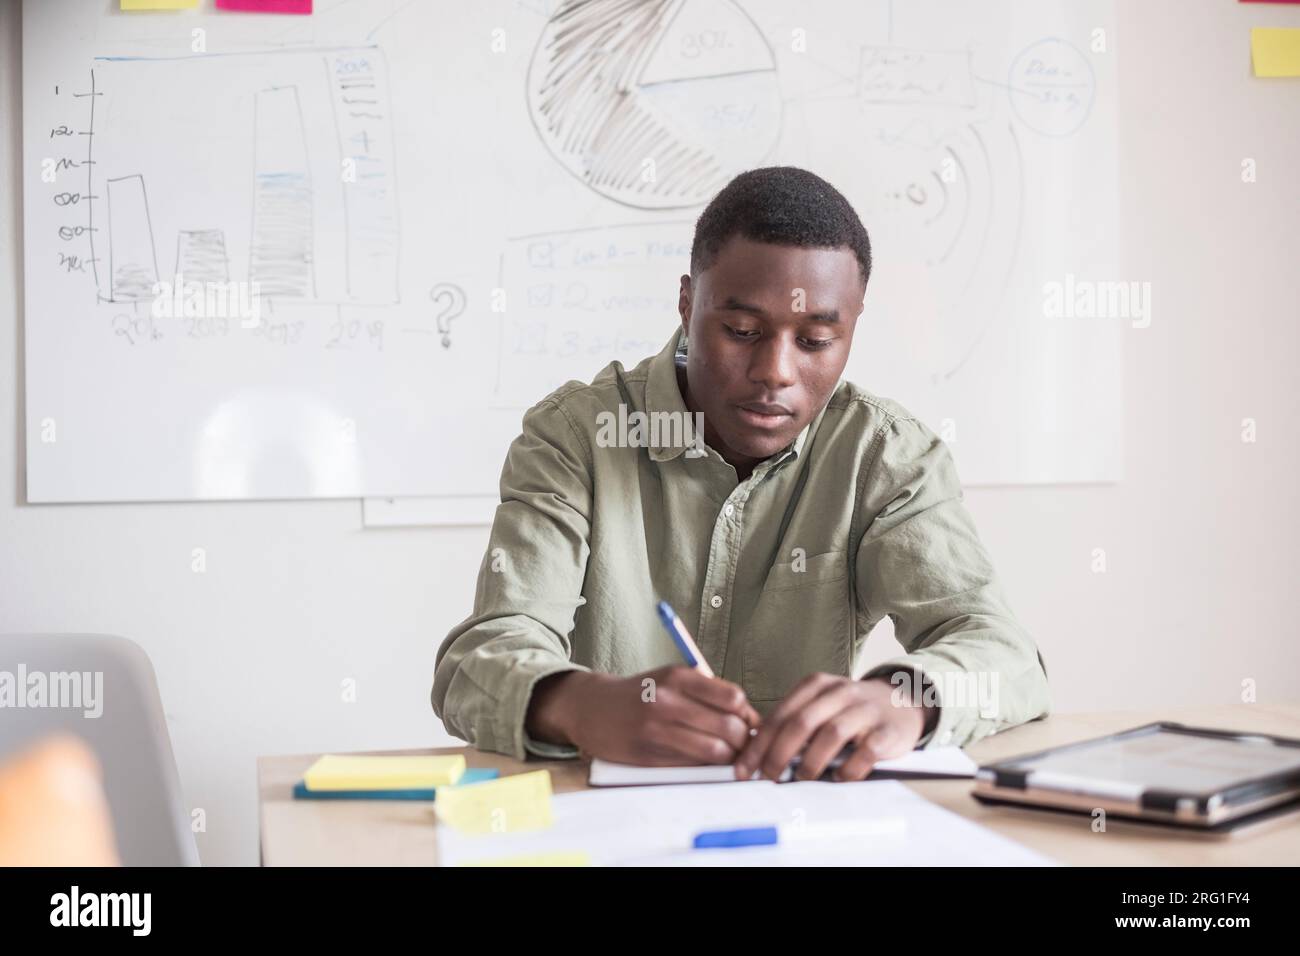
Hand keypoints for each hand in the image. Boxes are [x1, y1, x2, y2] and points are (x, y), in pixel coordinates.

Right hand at [527, 666, 760, 765]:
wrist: (592, 708)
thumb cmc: (640, 694)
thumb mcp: (670, 679)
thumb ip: (707, 693)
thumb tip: (749, 717)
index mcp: (677, 676)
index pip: (732, 698)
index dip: (747, 714)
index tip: (747, 722)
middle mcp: (667, 700)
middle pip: (728, 727)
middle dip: (744, 740)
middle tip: (743, 745)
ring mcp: (656, 730)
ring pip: (714, 751)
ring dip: (728, 758)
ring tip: (727, 756)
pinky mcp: (648, 755)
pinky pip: (692, 766)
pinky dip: (705, 767)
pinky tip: (703, 761)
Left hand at [735, 674, 930, 781]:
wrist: (902, 701)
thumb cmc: (851, 710)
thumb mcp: (821, 705)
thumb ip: (793, 723)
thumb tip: (757, 755)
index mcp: (816, 685)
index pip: (780, 716)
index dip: (758, 745)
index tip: (743, 769)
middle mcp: (839, 692)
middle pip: (801, 723)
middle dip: (777, 754)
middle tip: (766, 778)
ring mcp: (865, 710)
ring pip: (831, 734)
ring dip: (810, 762)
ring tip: (799, 780)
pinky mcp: (887, 731)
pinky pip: (864, 752)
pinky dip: (848, 769)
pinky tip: (838, 779)